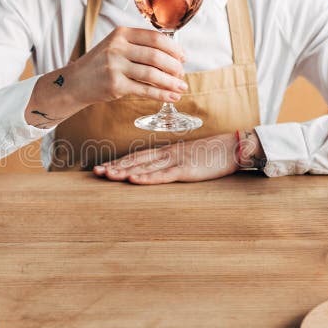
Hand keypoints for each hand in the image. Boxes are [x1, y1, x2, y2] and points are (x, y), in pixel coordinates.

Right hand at [69, 27, 188, 104]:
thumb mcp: (115, 46)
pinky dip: (161, 95)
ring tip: (181, 88)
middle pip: (156, 56)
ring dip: (171, 83)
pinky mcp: (115, 85)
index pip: (155, 38)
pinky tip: (171, 97)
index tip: (183, 57)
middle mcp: (118, 48)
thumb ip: (139, 46)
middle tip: (182, 75)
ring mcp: (115, 66)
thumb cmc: (100, 65)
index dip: (173, 48)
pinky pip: (145, 90)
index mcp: (121, 34)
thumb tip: (172, 56)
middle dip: (174, 67)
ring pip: (152, 74)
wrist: (75, 82)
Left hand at [93, 133, 239, 183]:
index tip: (103, 167)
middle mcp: (167, 154)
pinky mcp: (185, 170)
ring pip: (145, 167)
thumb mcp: (188, 156)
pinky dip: (147, 178)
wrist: (232, 147)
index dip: (119, 162)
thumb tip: (159, 168)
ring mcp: (175, 161)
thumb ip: (173, 161)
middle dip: (115, 167)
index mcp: (166, 151)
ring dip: (125, 172)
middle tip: (96, 172)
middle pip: (136, 161)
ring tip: (107, 175)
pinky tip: (134, 180)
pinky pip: (163, 175)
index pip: (138, 157)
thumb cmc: (212, 153)